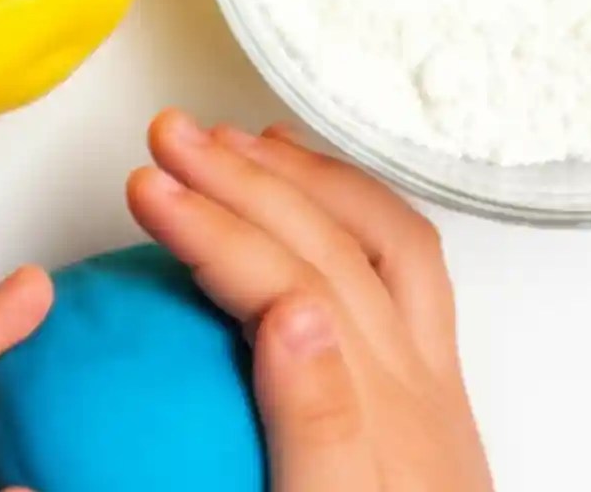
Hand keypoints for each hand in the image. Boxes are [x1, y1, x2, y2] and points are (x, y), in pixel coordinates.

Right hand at [127, 110, 493, 491]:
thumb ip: (309, 433)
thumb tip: (283, 324)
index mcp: (366, 453)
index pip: (296, 312)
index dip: (220, 240)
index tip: (152, 195)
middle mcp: (413, 404)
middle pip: (336, 264)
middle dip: (244, 186)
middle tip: (164, 141)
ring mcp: (434, 382)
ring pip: (382, 245)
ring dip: (299, 175)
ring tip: (225, 137)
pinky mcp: (439, 371)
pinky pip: (408, 259)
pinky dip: (349, 197)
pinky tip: (300, 179)